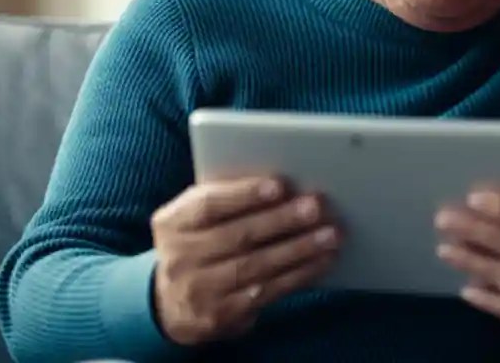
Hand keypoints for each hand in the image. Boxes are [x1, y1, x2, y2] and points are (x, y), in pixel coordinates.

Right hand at [150, 177, 340, 345]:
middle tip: (316, 207)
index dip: (244, 194)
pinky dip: (299, 274)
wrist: (170, 304)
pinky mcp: (221, 316)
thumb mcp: (194, 219)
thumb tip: (283, 183)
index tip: (279, 185)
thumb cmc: (197, 244)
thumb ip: (226, 198)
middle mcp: (180, 258)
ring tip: (330, 234)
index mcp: (173, 223)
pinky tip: (322, 260)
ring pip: (256, 266)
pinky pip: (267, 291)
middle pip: (238, 236)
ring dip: (299, 249)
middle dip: (282, 220)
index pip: (207, 205)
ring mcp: (200, 291)